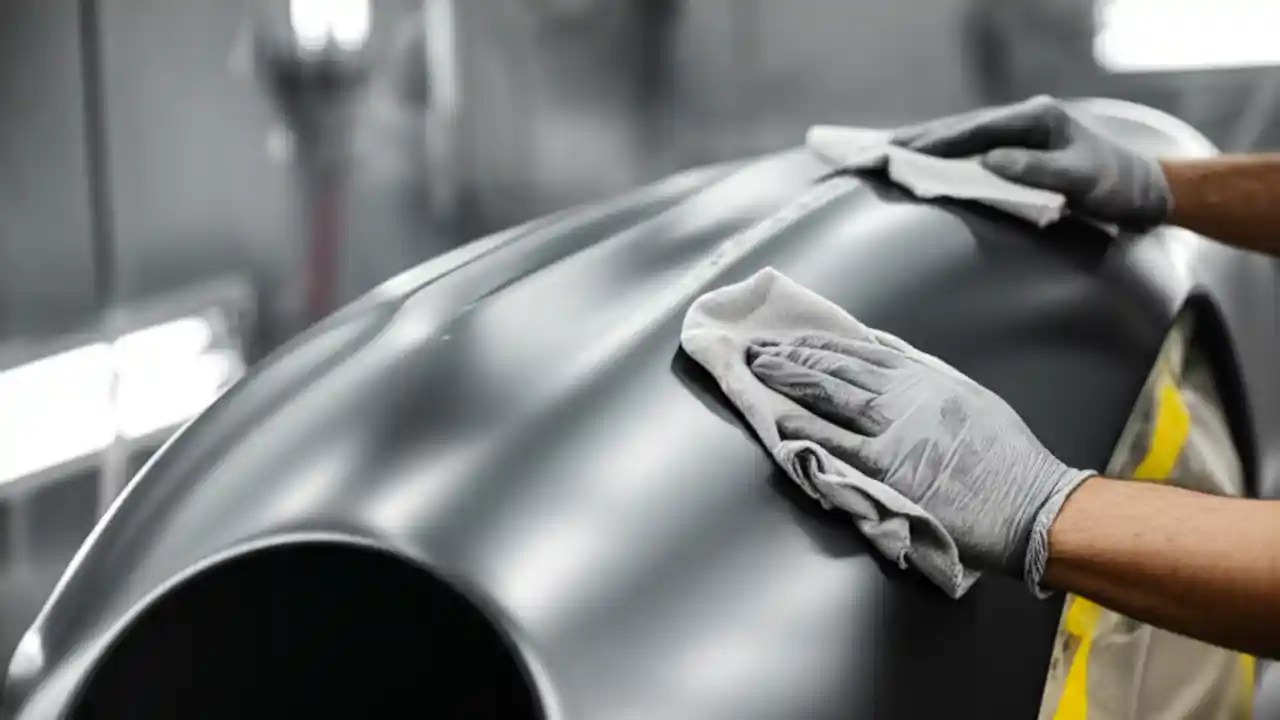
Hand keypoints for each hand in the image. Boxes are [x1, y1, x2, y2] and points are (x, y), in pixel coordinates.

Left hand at [747, 331, 1092, 591]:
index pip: (862, 351)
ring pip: (830, 395)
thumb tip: (885, 351)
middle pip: (838, 367)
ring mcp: (895, 429)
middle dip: (795, 356)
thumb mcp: (970, 396)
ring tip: (758, 371)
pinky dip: (805, 429)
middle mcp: (907, 395)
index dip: (822, 343)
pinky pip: (836, 443)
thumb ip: (927, 374)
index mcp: (927, 378)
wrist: (1031, 504)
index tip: (793, 338)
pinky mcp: (888, 466)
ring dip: (790, 381)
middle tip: (760, 349)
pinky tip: (778, 419)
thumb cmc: (1008, 458)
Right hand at [892, 95, 1171, 228]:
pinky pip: (974, 146)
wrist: (1143, 191)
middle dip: (921, 138)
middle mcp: (1026, 117)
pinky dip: (946, 152)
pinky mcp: (1020, 146)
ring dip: (928, 143)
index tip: (903, 151)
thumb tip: (990, 161)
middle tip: (880, 149)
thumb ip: (1035, 170)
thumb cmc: (1114, 187)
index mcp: (1037, 117)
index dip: (938, 141)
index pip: (977, 129)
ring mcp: (1022, 130)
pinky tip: (926, 158)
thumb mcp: (1079, 180)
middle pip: (962, 126)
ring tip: (891, 151)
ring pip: (965, 134)